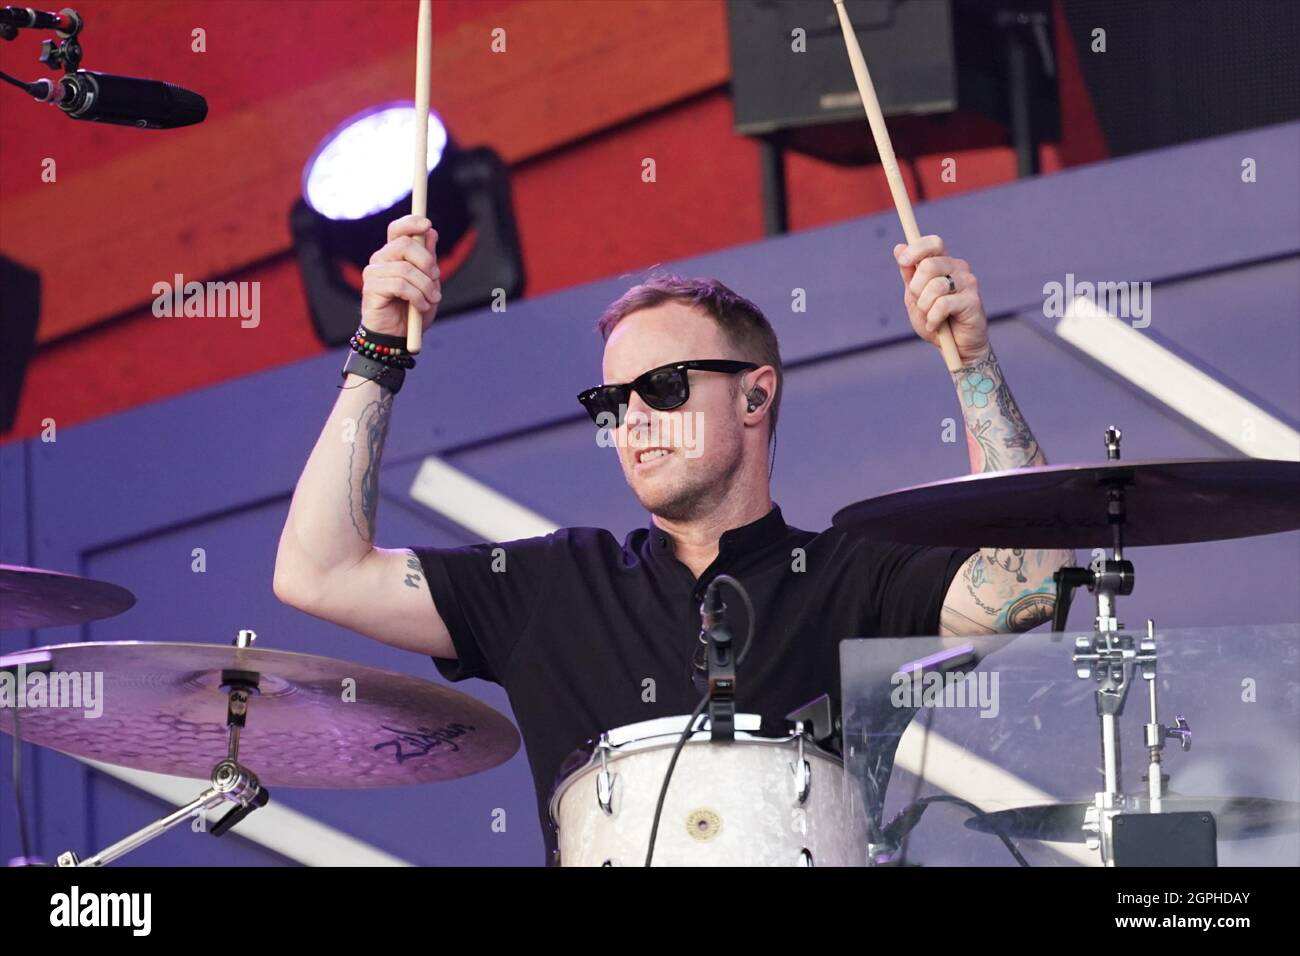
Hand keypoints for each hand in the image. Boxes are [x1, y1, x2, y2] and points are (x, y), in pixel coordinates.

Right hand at [360, 215, 441, 334]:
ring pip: (406, 268)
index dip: (411, 222)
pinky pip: (400, 285)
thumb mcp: (428, 283)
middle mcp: (380, 260)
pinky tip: (420, 307)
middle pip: (404, 244)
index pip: (397, 229)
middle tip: (435, 279)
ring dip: (425, 286)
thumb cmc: (413, 310)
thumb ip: (428, 259)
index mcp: (393, 255)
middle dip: (427, 262)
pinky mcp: (371, 289)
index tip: (428, 225)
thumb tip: (431, 232)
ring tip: (431, 300)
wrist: (399, 338)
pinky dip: (417, 297)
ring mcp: (373, 273)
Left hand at [894, 235, 989, 363]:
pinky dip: (932, 319)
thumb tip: (899, 248)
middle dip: (916, 288)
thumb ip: (908, 274)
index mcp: (945, 263)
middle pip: (929, 264)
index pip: (934, 243)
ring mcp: (968, 283)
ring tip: (930, 317)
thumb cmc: (935, 320)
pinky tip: (936, 325)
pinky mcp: (973, 301)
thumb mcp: (915, 297)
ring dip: (924, 307)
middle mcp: (959, 268)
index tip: (903, 261)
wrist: (956, 348)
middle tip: (921, 304)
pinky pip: (942, 305)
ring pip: (935, 286)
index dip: (917, 249)